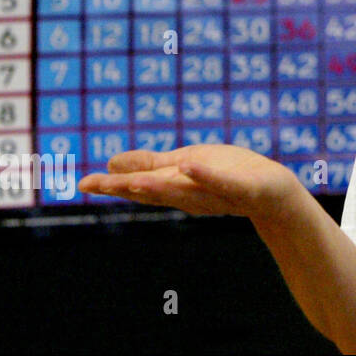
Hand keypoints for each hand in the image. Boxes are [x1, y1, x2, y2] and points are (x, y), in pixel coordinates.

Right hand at [77, 145, 299, 221]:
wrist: (273, 193)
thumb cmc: (228, 175)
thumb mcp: (185, 165)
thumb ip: (151, 166)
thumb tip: (112, 162)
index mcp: (175, 185)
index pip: (139, 184)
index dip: (112, 185)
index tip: (83, 183)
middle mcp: (190, 192)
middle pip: (154, 190)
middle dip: (124, 187)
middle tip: (92, 185)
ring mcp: (216, 191)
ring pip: (183, 189)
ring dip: (157, 184)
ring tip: (132, 181)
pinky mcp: (243, 189)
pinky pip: (223, 183)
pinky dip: (205, 175)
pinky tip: (188, 165)